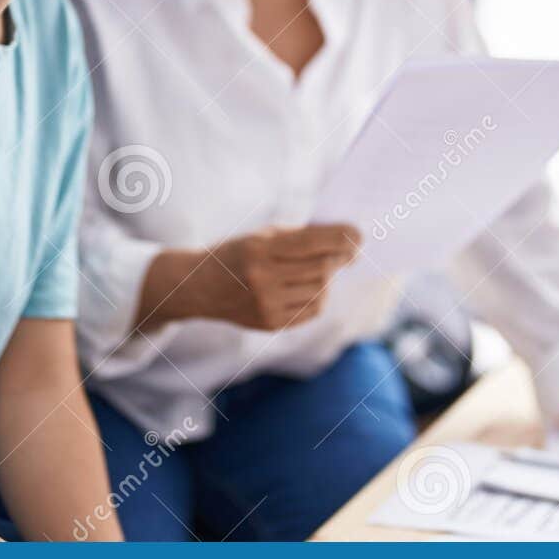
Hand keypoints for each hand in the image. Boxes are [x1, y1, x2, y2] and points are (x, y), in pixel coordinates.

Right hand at [202, 224, 360, 329]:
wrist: (200, 287)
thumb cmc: (237, 253)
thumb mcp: (260, 235)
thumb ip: (298, 236)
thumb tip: (343, 240)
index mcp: (260, 249)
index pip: (311, 242)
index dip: (341, 238)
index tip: (357, 235)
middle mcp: (263, 278)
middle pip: (321, 268)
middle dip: (340, 258)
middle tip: (349, 252)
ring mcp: (266, 304)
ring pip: (320, 291)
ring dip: (328, 278)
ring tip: (322, 269)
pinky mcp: (271, 323)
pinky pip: (312, 310)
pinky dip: (319, 297)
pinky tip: (310, 287)